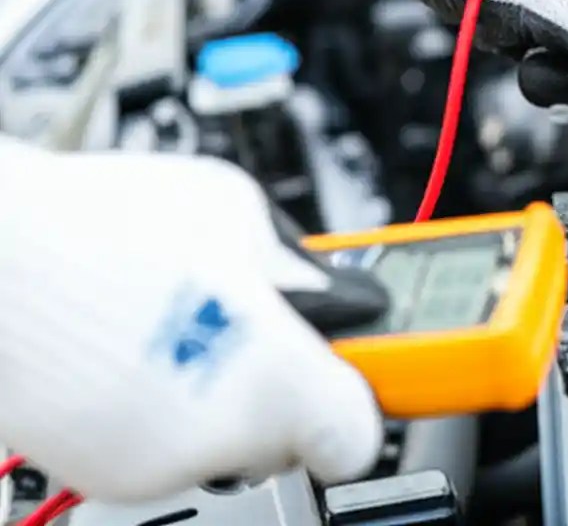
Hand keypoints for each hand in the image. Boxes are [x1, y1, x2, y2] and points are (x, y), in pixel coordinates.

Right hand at [0, 138, 381, 501]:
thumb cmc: (95, 226)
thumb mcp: (237, 211)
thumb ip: (300, 266)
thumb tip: (333, 291)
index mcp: (277, 381)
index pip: (356, 438)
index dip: (353, 396)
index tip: (346, 372)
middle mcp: (222, 440)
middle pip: (289, 436)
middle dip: (280, 383)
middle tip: (247, 324)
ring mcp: (154, 465)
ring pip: (223, 441)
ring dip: (217, 394)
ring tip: (173, 323)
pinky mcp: (98, 472)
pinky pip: (160, 445)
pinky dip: (158, 408)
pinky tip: (131, 350)